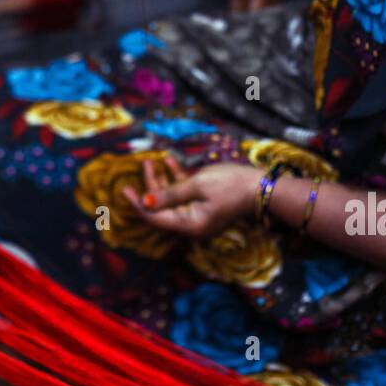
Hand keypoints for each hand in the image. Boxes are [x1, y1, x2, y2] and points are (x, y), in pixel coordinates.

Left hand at [122, 156, 259, 238]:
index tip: (124, 190)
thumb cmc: (229, 184)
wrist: (261, 186)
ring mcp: (198, 215)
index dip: (139, 203)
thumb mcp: (196, 185)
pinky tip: (169, 161)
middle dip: (151, 186)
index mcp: (188, 224)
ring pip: (172, 199)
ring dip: (162, 180)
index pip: (154, 217)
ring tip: (152, 161)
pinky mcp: (205, 205)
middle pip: (162, 207)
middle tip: (143, 165)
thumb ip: (169, 194)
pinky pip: (185, 194)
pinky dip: (177, 180)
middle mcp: (191, 224)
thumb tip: (146, 203)